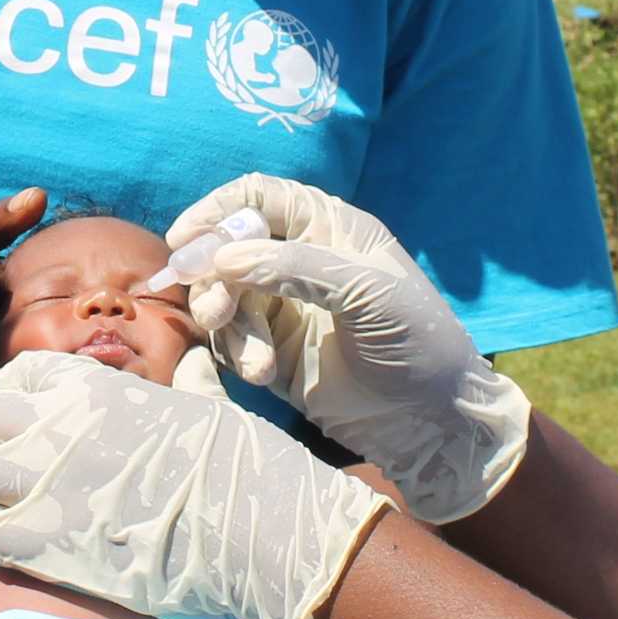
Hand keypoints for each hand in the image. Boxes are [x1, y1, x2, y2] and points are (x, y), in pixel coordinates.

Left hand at [0, 351, 389, 618]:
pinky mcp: (41, 543)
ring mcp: (42, 482)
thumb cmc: (242, 463)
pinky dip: (6, 542)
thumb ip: (183, 381)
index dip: (29, 394)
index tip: (47, 418)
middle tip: (27, 460)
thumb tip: (193, 365)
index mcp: (94, 384)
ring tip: (29, 505)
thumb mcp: (208, 401)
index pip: (21, 369)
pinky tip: (40, 547)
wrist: (255, 529)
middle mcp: (55, 424)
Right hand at [167, 175, 531, 524]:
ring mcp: (284, 308)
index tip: (185, 238)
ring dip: (228, 325)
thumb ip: (295, 268)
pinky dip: (238, 354)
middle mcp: (300, 261)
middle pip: (228, 249)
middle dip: (212, 278)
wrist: (431, 420)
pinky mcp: (273, 353)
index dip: (218, 212)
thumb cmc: (416, 340)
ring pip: (224, 298)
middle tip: (215, 311)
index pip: (259, 199)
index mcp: (328, 228)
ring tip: (254, 360)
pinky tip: (261, 375)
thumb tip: (223, 258)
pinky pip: (232, 341)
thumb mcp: (366, 292)